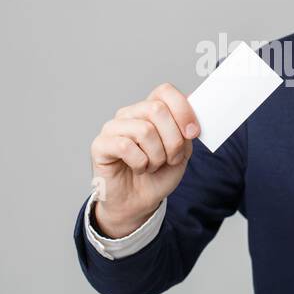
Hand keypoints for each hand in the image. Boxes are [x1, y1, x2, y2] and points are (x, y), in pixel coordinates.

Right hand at [88, 83, 199, 237]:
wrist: (140, 202)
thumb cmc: (158, 175)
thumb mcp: (182, 152)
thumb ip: (185, 130)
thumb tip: (191, 111)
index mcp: (149, 110)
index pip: (165, 91)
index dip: (183, 110)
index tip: (192, 133)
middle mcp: (130, 114)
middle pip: (157, 110)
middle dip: (173, 140)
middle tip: (171, 159)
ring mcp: (113, 128)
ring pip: (144, 130)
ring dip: (156, 156)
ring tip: (152, 165)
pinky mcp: (100, 145)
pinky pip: (126, 146)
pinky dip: (140, 163)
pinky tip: (138, 168)